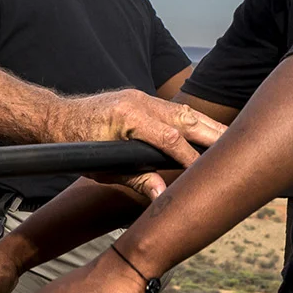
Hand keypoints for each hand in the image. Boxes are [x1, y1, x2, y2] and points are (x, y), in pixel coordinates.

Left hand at [55, 90, 222, 199]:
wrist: (54, 117)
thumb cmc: (72, 144)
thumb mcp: (101, 168)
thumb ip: (135, 180)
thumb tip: (162, 195)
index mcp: (128, 116)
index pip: (171, 139)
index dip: (192, 158)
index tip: (208, 173)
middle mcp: (138, 102)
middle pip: (187, 118)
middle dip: (214, 135)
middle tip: (238, 150)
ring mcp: (140, 97)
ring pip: (184, 111)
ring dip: (209, 126)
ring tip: (232, 141)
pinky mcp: (141, 99)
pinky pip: (174, 109)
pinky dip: (193, 121)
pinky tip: (208, 131)